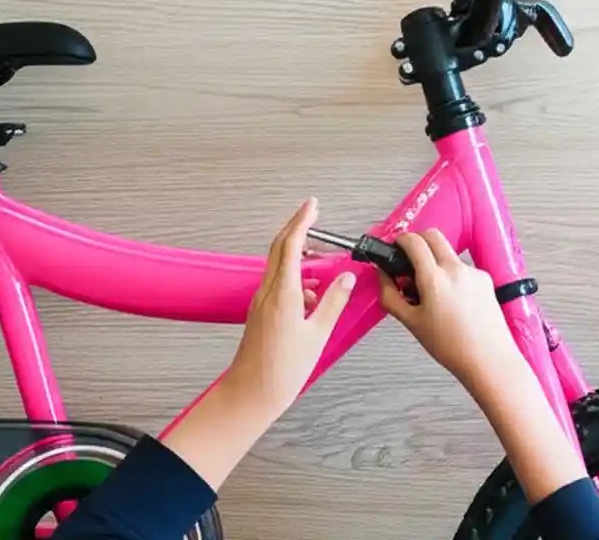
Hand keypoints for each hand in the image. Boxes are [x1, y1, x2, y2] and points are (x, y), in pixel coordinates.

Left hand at [224, 198, 354, 418]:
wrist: (252, 393)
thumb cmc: (282, 370)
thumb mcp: (318, 334)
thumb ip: (333, 302)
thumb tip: (345, 278)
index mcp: (282, 294)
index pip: (291, 246)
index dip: (302, 221)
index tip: (312, 206)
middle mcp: (267, 293)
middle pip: (279, 248)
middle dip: (297, 228)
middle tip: (313, 214)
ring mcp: (261, 302)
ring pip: (279, 266)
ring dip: (298, 256)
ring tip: (322, 263)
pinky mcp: (261, 313)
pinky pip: (278, 284)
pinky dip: (295, 279)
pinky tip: (311, 295)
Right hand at [379, 230, 519, 389]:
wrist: (488, 359)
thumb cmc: (453, 347)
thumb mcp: (411, 323)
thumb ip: (390, 295)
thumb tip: (383, 277)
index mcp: (435, 279)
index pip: (414, 241)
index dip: (400, 240)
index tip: (396, 247)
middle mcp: (456, 270)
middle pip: (433, 236)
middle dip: (418, 241)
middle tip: (409, 260)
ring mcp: (473, 273)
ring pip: (448, 253)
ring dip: (435, 261)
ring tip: (430, 291)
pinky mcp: (485, 279)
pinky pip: (462, 268)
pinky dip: (452, 275)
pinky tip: (451, 299)